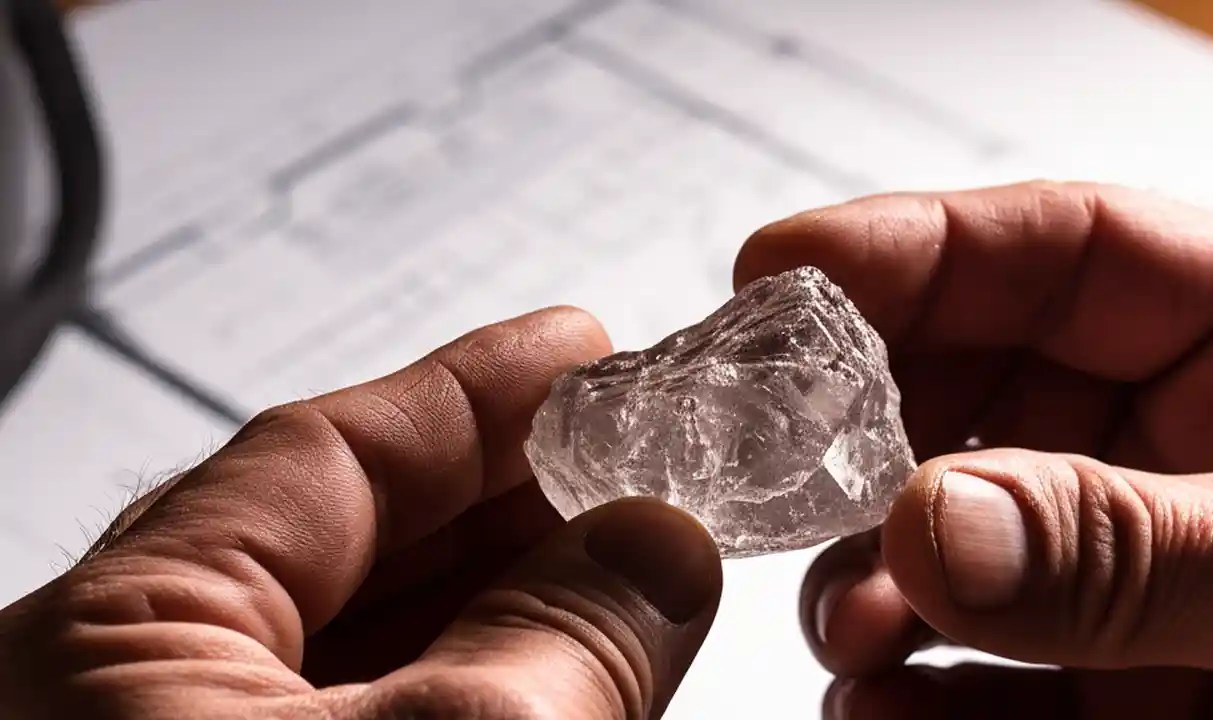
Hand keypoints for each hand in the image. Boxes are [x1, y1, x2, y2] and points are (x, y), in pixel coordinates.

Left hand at [0, 308, 721, 718]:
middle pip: (356, 543)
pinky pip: (404, 715)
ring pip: (390, 641)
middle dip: (513, 488)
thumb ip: (554, 648)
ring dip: (524, 590)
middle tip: (640, 444)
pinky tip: (587, 652)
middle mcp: (146, 702)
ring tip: (639, 540)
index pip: (314, 459)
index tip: (582, 348)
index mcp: (107, 654)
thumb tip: (660, 547)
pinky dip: (505, 682)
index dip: (470, 395)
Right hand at [737, 181, 1212, 717]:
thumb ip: (1139, 547)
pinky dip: (924, 695)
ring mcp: (1146, 574)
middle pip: (982, 393)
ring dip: (883, 584)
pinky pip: (995, 671)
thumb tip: (928, 527)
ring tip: (848, 629)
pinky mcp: (1129, 686)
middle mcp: (1189, 451)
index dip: (909, 247)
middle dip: (873, 438)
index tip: (773, 272)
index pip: (1063, 251)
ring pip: (966, 542)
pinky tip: (883, 712)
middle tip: (781, 475)